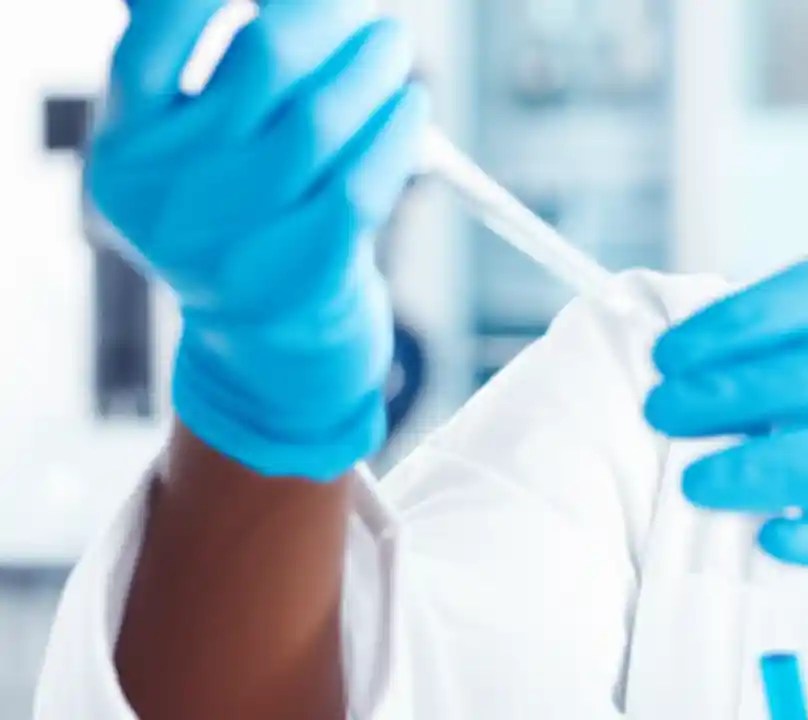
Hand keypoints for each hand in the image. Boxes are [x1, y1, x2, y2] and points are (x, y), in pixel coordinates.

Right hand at [90, 0, 427, 479]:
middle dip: (330, 13)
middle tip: (364, 13)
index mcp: (126, 148)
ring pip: (322, 117)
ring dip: (374, 63)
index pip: (156, 31)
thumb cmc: (241, 223)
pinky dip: (398, 130)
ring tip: (391, 46)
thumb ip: (198, 72)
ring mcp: (234, 241)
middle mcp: (167, 195)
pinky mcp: (302, 273)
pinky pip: (364, 181)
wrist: (268, 349)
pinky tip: (411, 105)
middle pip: (265, 58)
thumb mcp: (192, 155)